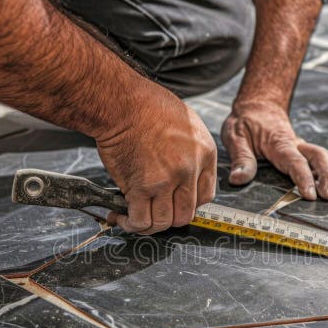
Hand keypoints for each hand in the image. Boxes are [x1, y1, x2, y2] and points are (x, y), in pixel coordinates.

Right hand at [97, 80, 216, 233]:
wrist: (122, 103)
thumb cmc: (148, 106)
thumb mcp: (187, 123)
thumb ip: (190, 152)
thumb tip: (182, 176)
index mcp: (205, 154)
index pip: (206, 196)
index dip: (188, 205)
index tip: (174, 203)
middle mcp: (190, 170)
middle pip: (185, 214)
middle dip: (168, 218)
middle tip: (152, 212)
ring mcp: (167, 181)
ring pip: (164, 222)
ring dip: (149, 225)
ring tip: (134, 218)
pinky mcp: (142, 187)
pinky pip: (141, 219)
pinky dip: (131, 224)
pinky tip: (120, 218)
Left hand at [221, 100, 327, 200]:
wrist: (257, 106)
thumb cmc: (245, 123)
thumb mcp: (235, 137)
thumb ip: (240, 159)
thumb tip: (238, 179)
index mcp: (278, 143)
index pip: (295, 162)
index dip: (304, 178)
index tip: (311, 195)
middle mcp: (295, 144)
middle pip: (318, 157)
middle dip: (327, 176)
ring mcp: (303, 146)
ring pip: (326, 156)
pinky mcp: (306, 150)